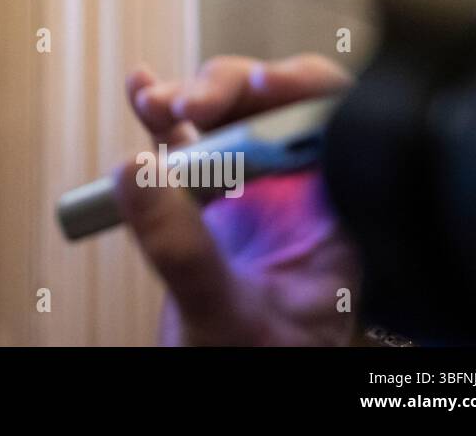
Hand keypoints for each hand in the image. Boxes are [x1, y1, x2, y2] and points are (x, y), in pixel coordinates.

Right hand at [115, 54, 359, 344]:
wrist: (230, 389)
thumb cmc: (256, 366)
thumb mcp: (223, 317)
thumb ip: (185, 253)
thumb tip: (138, 174)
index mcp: (334, 223)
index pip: (336, 128)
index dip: (302, 90)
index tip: (256, 85)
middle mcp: (298, 199)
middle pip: (278, 110)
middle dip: (231, 90)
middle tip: (188, 104)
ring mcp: (253, 197)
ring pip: (232, 118)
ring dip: (189, 98)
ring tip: (153, 103)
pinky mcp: (209, 201)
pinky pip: (190, 143)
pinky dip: (163, 115)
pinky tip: (141, 88)